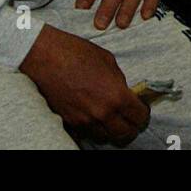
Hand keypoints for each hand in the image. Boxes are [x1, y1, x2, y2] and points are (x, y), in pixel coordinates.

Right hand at [19, 23, 149, 145]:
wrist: (47, 58)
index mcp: (116, 96)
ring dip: (111, 130)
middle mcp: (102, 113)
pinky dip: (93, 128)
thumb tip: (123, 91)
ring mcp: (85, 121)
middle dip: (131, 128)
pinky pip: (87, 133)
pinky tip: (94, 117)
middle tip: (131, 119)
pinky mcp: (70, 122)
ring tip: (112, 119)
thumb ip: (119, 80)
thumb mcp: (108, 61)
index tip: (142, 109)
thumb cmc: (77, 53)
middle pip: (124, 134)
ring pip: (105, 137)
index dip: (143, 114)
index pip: (139, 117)